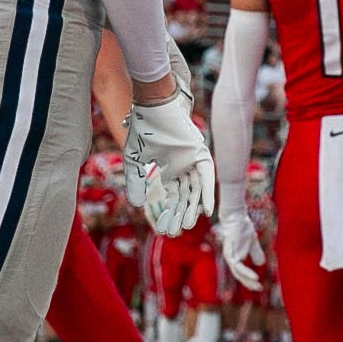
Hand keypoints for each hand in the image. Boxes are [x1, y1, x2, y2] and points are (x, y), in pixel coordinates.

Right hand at [125, 90, 215, 235]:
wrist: (153, 109)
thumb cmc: (143, 133)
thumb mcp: (135, 162)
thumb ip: (136, 183)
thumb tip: (138, 205)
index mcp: (167, 173)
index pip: (169, 199)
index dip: (166, 215)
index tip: (163, 231)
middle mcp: (181, 171)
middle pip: (183, 198)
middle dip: (178, 215)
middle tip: (175, 232)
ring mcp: (191, 163)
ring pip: (195, 191)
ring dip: (192, 208)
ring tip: (188, 225)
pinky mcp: (200, 155)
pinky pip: (207, 178)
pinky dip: (207, 193)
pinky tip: (206, 210)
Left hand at [217, 209, 262, 290]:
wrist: (237, 217)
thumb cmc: (242, 228)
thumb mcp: (253, 243)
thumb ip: (256, 253)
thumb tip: (260, 264)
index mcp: (236, 258)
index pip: (241, 274)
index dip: (250, 281)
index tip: (260, 287)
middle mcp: (231, 259)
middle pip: (239, 276)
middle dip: (249, 283)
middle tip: (259, 288)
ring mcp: (229, 255)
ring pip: (237, 273)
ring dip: (247, 279)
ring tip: (257, 284)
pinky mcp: (229, 252)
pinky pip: (237, 265)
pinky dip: (246, 272)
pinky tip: (254, 276)